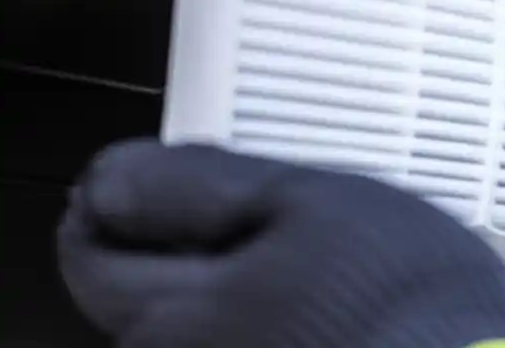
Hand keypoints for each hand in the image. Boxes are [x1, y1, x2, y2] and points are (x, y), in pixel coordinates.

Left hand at [57, 140, 504, 347]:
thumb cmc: (414, 302)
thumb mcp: (313, 198)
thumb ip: (200, 185)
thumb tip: (116, 177)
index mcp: (181, 310)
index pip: (91, 246)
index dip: (112, 194)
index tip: (141, 174)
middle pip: (130, 294)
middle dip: (164, 244)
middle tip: (230, 213)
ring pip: (187, 325)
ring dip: (217, 287)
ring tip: (294, 263)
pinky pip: (237, 344)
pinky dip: (258, 322)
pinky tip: (314, 307)